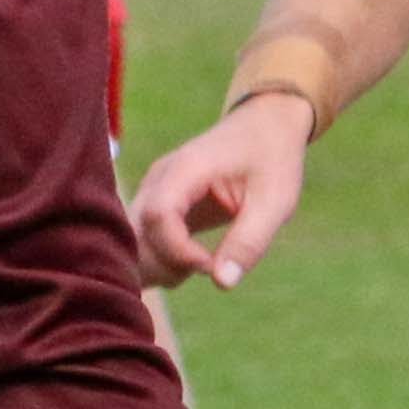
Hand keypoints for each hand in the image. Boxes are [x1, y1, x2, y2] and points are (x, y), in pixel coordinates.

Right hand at [131, 90, 314, 289]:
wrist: (265, 125)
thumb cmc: (272, 159)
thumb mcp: (274, 201)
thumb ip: (248, 242)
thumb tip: (223, 284)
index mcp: (185, 170)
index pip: (158, 217)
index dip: (178, 251)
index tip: (211, 264)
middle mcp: (160, 179)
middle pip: (136, 231)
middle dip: (164, 264)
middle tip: (207, 269)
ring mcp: (154, 190)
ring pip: (134, 238)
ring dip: (160, 265)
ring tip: (203, 265)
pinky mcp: (159, 203)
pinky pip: (143, 238)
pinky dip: (161, 259)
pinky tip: (194, 263)